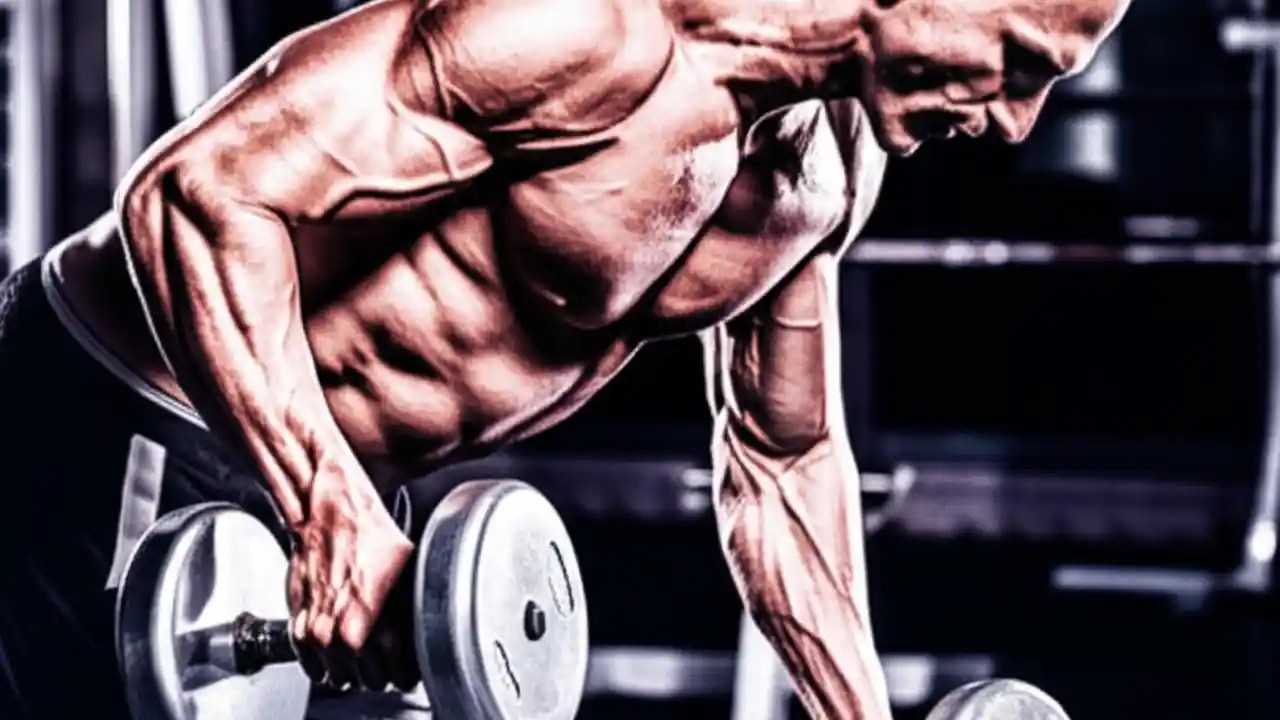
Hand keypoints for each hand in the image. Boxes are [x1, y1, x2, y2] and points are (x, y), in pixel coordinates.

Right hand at [287, 460, 414, 690]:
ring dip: (348, 668)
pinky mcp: (297, 621)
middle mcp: (341, 634)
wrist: (333, 515)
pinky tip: (334, 648)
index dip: (402, 671)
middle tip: (384, 658)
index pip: (394, 676)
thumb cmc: (369, 536)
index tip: (404, 666)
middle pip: (365, 680)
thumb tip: (428, 625)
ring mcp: (316, 630)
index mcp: (374, 628)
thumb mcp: (409, 572)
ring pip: (335, 676)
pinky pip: (308, 661)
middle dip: (377, 671)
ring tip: (361, 652)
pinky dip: (321, 659)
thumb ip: (413, 610)